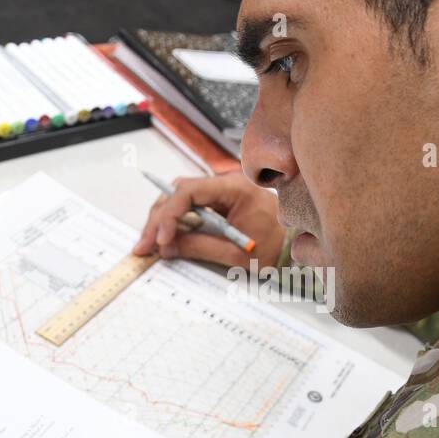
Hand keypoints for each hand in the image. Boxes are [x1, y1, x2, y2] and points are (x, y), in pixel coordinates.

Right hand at [132, 171, 284, 268]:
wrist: (294, 246)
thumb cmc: (274, 247)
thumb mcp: (237, 254)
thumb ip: (200, 248)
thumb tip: (166, 249)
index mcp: (235, 188)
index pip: (189, 191)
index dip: (170, 215)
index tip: (161, 239)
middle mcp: (224, 183)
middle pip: (179, 192)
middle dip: (159, 219)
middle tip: (144, 244)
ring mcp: (220, 191)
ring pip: (180, 198)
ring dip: (163, 220)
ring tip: (149, 244)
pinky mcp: (218, 202)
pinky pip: (190, 207)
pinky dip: (175, 222)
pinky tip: (165, 238)